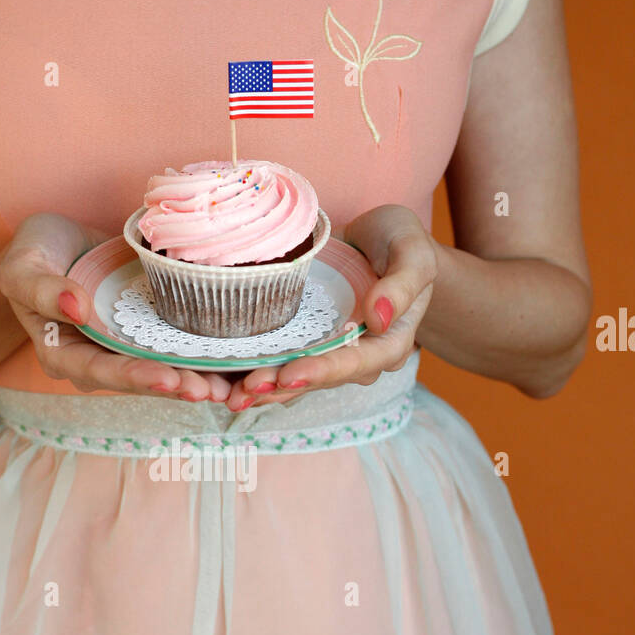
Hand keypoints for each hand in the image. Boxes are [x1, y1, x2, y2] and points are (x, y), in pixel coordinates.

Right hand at [0, 213, 231, 401]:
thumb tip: (76, 308)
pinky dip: (204, 356)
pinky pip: (176, 348)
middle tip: (212, 391)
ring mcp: (125, 349)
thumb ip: (42, 289)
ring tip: (232, 388)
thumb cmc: (32, 253)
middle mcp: (99, 360)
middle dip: (177, 386)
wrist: (54, 244)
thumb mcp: (22, 265)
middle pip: (140, 381)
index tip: (169, 379)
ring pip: (164, 370)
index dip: (137, 378)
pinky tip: (235, 362)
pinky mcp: (147, 332)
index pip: (102, 371)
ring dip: (198, 380)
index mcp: (64, 355)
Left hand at [225, 205, 435, 410]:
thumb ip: (402, 283)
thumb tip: (378, 318)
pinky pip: (276, 361)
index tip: (291, 375)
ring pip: (292, 378)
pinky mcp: (303, 341)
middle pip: (316, 379)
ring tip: (226, 394)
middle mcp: (356, 358)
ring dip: (260, 387)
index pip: (355, 364)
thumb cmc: (400, 242)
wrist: (381, 240)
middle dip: (280, 387)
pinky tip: (220, 378)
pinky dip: (248, 370)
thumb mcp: (413, 251)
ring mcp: (326, 352)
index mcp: (387, 344)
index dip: (322, 371)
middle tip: (247, 390)